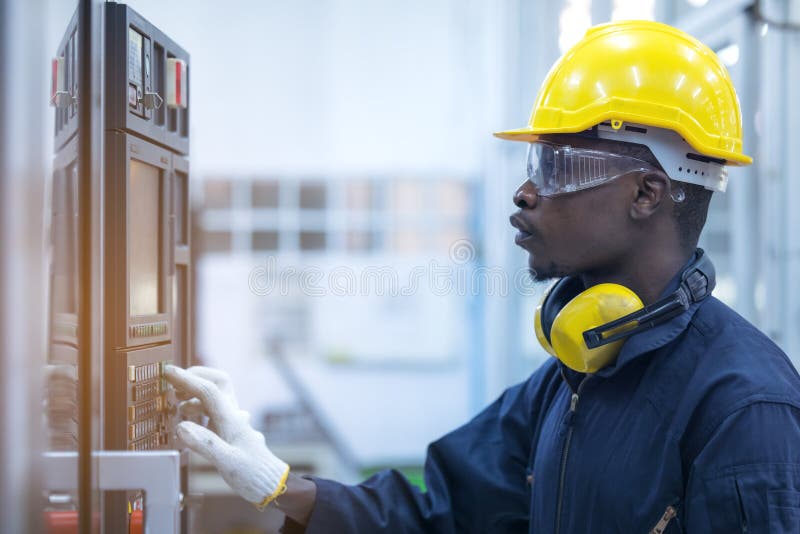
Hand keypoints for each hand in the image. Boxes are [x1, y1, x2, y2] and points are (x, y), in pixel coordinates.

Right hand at [164, 365, 289, 507]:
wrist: (271, 483)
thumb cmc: (252, 474)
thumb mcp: (227, 462)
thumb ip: (205, 444)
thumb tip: (181, 426)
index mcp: (231, 418)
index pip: (208, 390)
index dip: (187, 379)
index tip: (168, 372)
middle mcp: (233, 415)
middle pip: (216, 382)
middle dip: (195, 378)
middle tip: (174, 388)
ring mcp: (232, 420)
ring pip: (213, 397)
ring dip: (194, 397)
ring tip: (177, 410)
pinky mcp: (230, 429)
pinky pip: (212, 411)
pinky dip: (197, 411)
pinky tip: (187, 425)